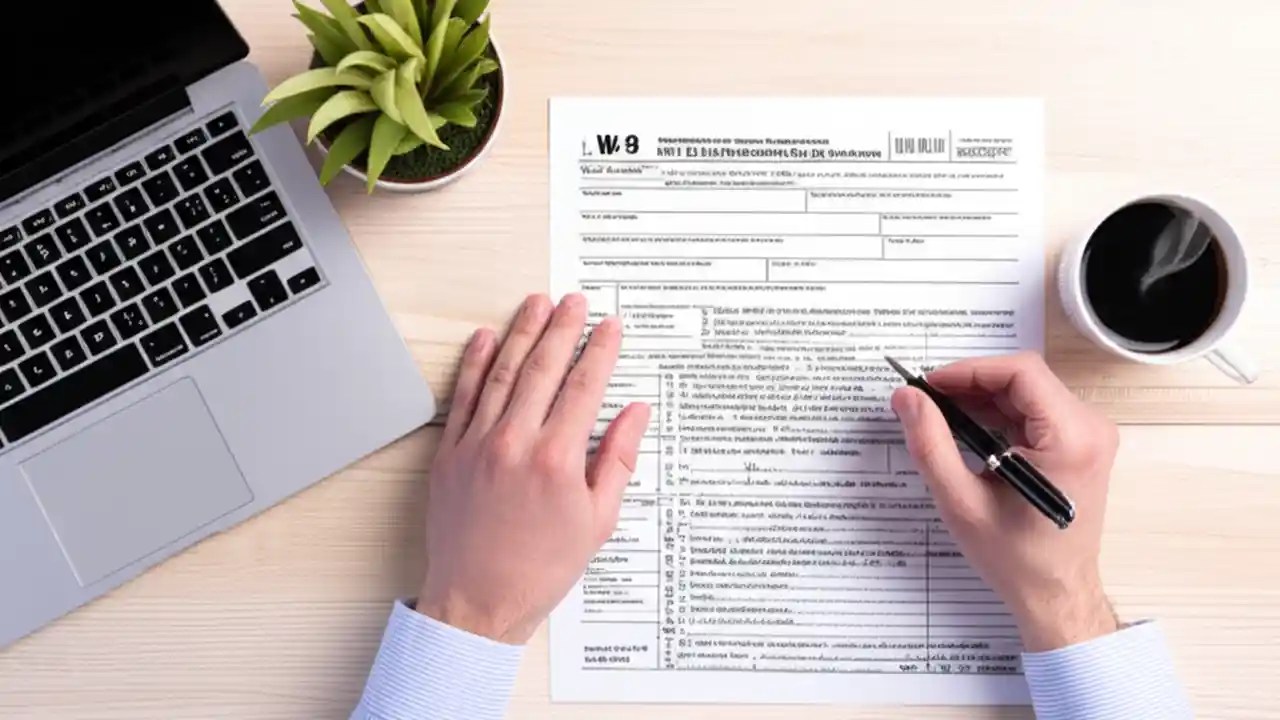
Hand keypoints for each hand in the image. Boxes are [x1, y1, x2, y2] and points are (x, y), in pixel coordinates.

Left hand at [418, 294, 649, 643]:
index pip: (584, 387)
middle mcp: (515, 443)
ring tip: (537, 304)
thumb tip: (635, 413)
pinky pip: (462, 397)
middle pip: (543, 369)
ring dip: (521, 333)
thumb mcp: (597, 520)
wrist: (478, 602)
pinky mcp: (449, 454)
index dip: (600, 350)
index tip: (610, 326)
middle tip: (575, 301)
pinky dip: (474, 364)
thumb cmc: (540, 568)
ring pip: (502, 373)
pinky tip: (485, 338)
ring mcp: (478, 445)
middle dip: (563, 329)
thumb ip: (617, 459)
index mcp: (558, 459)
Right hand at [891, 352, 1120, 651]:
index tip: (930, 384)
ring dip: (982, 398)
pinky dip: (997, 413)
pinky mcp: (1079, 444)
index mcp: (1071, 440)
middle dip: (970, 383)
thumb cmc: (1017, 559)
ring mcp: (1088, 436)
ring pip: (1027, 392)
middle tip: (926, 399)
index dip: (969, 370)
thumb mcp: (962, 501)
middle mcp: (1089, 430)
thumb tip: (908, 399)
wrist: (1055, 594)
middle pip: (1024, 378)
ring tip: (939, 416)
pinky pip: (1034, 411)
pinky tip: (966, 429)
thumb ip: (931, 444)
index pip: (1020, 374)